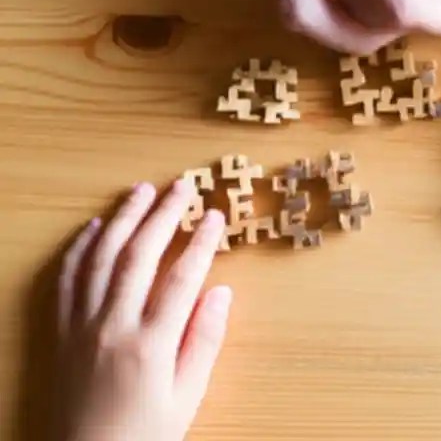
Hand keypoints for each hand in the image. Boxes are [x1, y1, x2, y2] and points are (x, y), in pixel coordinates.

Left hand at [57, 181, 229, 440]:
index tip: (216, 215)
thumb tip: (220, 292)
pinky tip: (93, 228)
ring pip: (100, 259)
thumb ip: (204, 341)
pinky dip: (79, 249)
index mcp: (150, 344)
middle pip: (138, 256)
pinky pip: (66, 280)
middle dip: (162, 215)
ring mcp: (80, 327)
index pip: (182, 277)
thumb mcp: (187, 396)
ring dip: (121, 219)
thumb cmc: (144, 434)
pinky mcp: (60, 333)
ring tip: (141, 192)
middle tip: (181, 186)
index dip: (202, 242)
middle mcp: (111, 327)